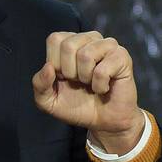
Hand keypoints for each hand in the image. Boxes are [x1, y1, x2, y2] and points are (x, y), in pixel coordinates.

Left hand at [31, 31, 143, 153]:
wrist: (104, 123)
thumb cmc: (78, 107)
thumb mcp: (48, 101)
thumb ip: (40, 84)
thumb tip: (48, 67)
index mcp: (70, 42)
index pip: (55, 39)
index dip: (56, 64)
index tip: (65, 78)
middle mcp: (90, 39)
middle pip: (68, 45)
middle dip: (70, 72)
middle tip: (80, 82)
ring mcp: (108, 46)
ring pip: (86, 55)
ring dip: (86, 78)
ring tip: (92, 84)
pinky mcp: (122, 57)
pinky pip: (102, 70)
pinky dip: (100, 85)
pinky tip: (104, 88)